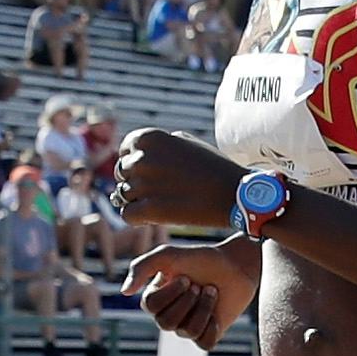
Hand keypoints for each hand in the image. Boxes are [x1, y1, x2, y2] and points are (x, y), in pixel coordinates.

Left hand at [110, 128, 241, 232]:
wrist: (234, 193)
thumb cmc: (213, 167)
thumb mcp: (186, 142)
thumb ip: (160, 145)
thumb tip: (138, 154)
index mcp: (150, 138)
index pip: (125, 149)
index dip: (135, 162)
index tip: (150, 172)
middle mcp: (142, 158)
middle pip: (123, 173)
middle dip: (136, 182)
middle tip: (158, 191)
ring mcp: (144, 184)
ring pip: (123, 195)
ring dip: (138, 200)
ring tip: (161, 203)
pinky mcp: (149, 210)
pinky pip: (127, 215)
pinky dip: (137, 218)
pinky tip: (154, 217)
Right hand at [123, 240, 255, 350]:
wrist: (236, 264)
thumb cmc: (201, 258)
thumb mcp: (169, 255)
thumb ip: (142, 266)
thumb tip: (124, 292)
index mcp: (156, 298)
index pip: (151, 306)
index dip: (171, 293)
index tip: (186, 276)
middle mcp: (169, 315)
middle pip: (166, 323)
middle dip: (187, 301)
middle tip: (198, 285)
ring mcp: (188, 327)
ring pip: (187, 332)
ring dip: (203, 308)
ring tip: (211, 291)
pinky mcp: (208, 334)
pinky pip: (204, 344)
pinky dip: (212, 326)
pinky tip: (217, 312)